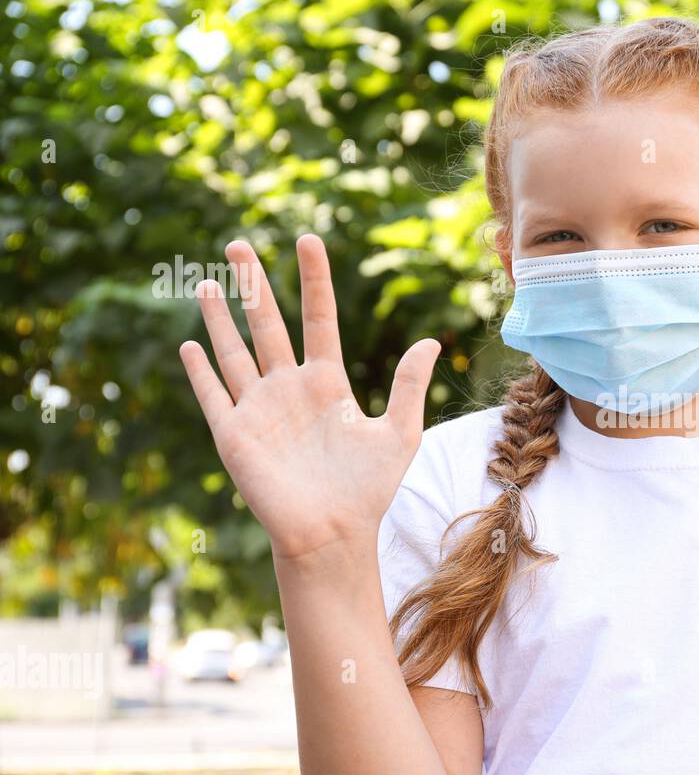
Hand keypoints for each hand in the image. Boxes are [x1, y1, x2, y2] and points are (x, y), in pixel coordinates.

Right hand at [179, 234, 439, 561]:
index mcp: (327, 383)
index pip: (318, 319)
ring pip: (235, 352)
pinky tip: (191, 343)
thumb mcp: (399, 433)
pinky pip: (214, 395)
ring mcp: (259, 409)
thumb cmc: (369, 490)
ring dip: (221, 317)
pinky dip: (201, 370)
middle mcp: (289, 389)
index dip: (314, 281)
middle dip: (253, 285)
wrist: (333, 534)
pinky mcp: (234, 434)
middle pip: (267, 325)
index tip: (308, 240)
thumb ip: (409, 386)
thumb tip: (431, 341)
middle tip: (239, 243)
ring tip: (211, 279)